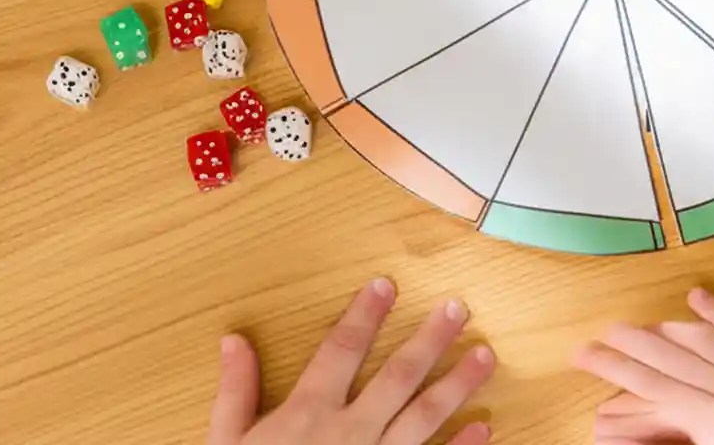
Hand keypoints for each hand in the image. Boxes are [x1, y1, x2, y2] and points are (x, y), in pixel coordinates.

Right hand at [208, 278, 495, 444]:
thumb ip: (236, 392)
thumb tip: (233, 341)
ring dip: (458, 384)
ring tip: (486, 355)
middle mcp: (349, 431)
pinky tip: (484, 427)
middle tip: (457, 308)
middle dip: (430, 339)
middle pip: (397, 376)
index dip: (364, 315)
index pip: (341, 350)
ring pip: (424, 416)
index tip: (386, 284)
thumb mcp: (226, 442)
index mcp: (308, 413)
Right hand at [575, 288, 713, 444]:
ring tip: (637, 323)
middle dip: (629, 345)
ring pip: (703, 343)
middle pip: (669, 360)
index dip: (613, 367)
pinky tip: (700, 298)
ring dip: (666, 329)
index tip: (586, 354)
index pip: (650, 385)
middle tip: (599, 335)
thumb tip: (621, 436)